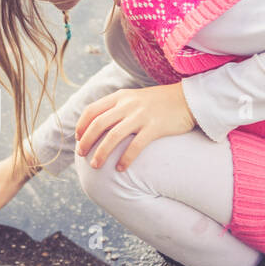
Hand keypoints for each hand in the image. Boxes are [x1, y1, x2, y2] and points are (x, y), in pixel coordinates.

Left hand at [74, 83, 195, 170]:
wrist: (187, 99)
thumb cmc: (158, 102)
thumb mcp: (134, 97)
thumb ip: (116, 106)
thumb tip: (97, 123)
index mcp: (120, 97)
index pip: (92, 110)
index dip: (81, 125)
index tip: (77, 138)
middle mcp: (128, 105)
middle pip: (98, 124)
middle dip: (86, 141)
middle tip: (81, 154)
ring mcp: (141, 115)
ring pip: (113, 136)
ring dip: (101, 152)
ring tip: (95, 165)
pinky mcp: (155, 127)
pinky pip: (135, 145)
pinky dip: (125, 158)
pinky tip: (120, 168)